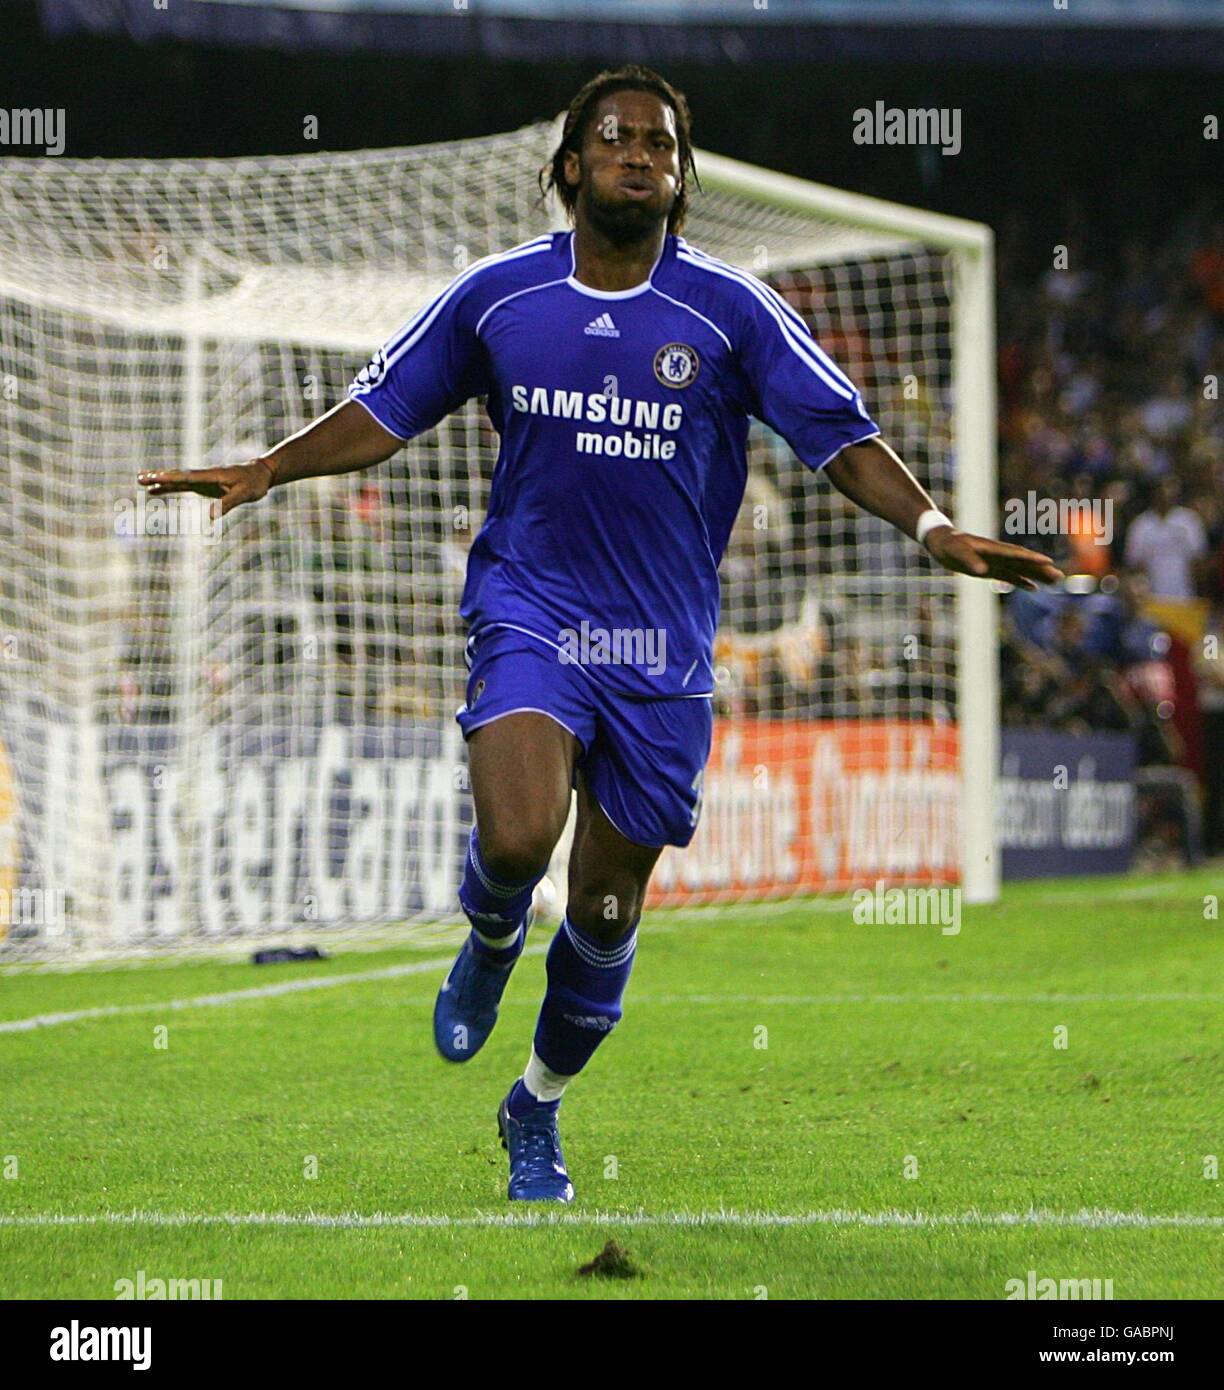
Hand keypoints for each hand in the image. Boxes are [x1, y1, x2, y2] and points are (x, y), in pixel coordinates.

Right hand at [136, 459, 273, 517]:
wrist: (260, 473)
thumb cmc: (254, 483)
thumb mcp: (244, 495)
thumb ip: (227, 504)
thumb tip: (210, 517)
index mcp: (211, 475)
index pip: (186, 477)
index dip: (169, 478)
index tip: (154, 477)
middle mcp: (203, 476)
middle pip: (177, 476)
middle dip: (158, 477)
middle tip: (139, 477)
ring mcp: (202, 480)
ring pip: (177, 480)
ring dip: (160, 481)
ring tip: (141, 482)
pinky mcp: (204, 485)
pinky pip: (183, 486)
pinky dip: (169, 487)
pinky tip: (157, 490)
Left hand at [924, 526, 1062, 590]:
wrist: (941, 541)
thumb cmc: (948, 544)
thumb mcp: (956, 552)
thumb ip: (969, 560)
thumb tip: (982, 571)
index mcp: (993, 549)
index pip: (1016, 554)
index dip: (1031, 559)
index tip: (1048, 562)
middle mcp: (998, 555)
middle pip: (1024, 563)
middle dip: (1042, 570)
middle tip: (1060, 578)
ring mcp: (996, 562)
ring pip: (1021, 570)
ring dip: (1037, 575)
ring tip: (1056, 582)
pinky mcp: (990, 569)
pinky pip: (1010, 576)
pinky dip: (1022, 582)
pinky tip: (1034, 588)